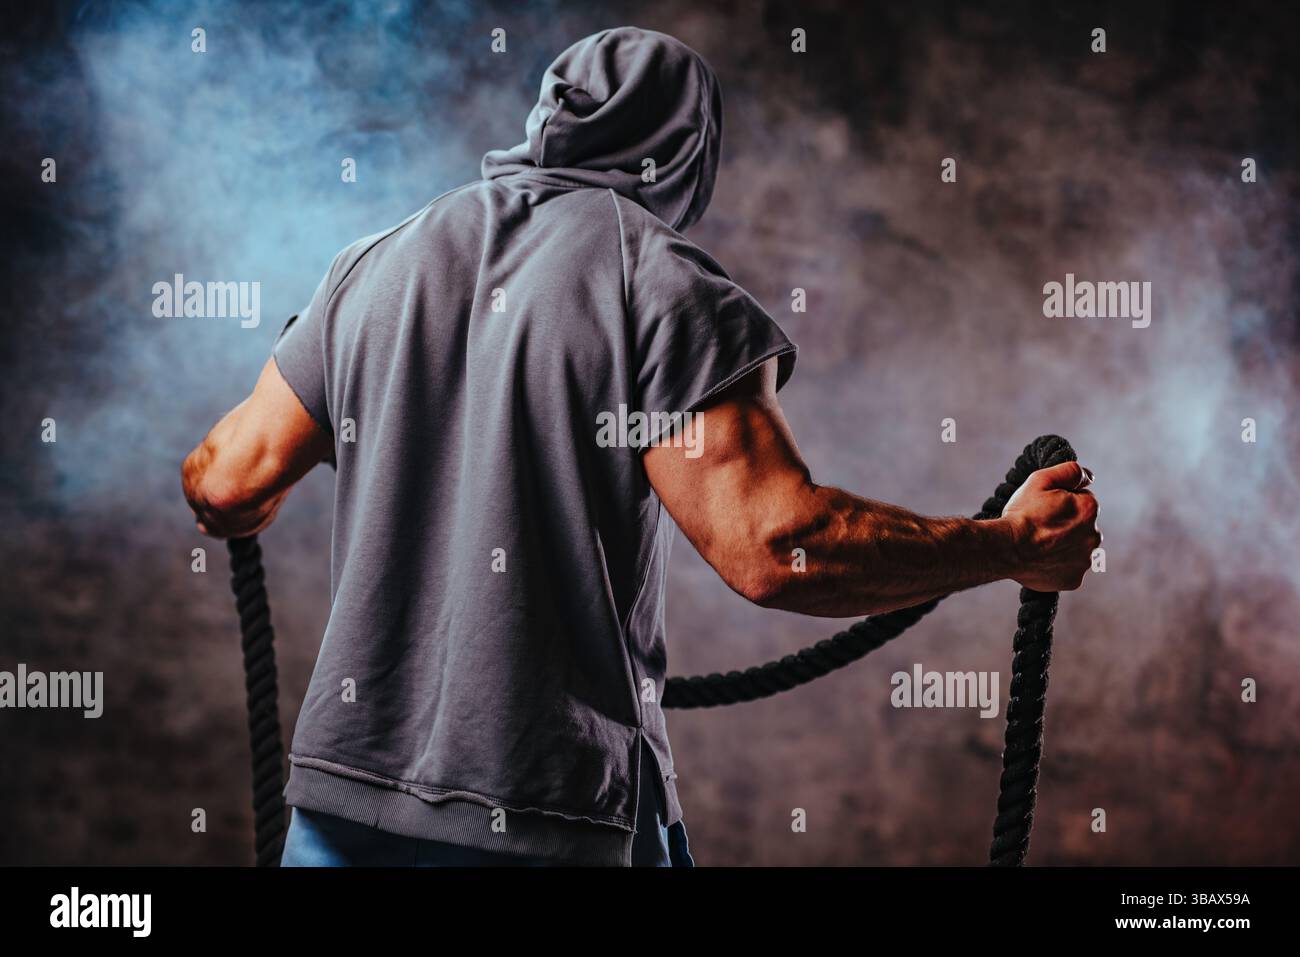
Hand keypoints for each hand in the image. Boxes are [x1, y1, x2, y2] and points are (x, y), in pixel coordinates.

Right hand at [1001, 461, 1101, 591]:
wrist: (1005, 549)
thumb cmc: (1021, 515)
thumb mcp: (1040, 480)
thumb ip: (1071, 471)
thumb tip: (1088, 476)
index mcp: (1090, 509)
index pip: (1082, 500)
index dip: (1061, 501)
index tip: (1045, 507)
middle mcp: (1094, 536)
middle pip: (1082, 526)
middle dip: (1066, 524)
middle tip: (1040, 526)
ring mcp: (1084, 560)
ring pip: (1076, 548)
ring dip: (1063, 545)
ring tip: (1039, 544)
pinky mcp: (1074, 579)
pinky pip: (1069, 569)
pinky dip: (1058, 565)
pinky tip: (1041, 560)